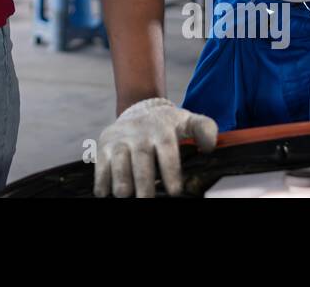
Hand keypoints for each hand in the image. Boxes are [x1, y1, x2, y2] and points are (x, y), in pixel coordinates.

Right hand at [93, 97, 217, 196]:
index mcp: (162, 129)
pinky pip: (100, 163)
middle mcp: (139, 133)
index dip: (170, 171)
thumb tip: (209, 148)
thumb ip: (204, 129)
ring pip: (118, 159)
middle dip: (143, 181)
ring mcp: (119, 139)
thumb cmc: (168, 125)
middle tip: (147, 200)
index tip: (174, 191)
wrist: (138, 109)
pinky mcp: (104, 145)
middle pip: (141, 158)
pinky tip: (104, 194)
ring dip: (120, 179)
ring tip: (124, 196)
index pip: (166, 150)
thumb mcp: (189, 121)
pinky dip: (101, 179)